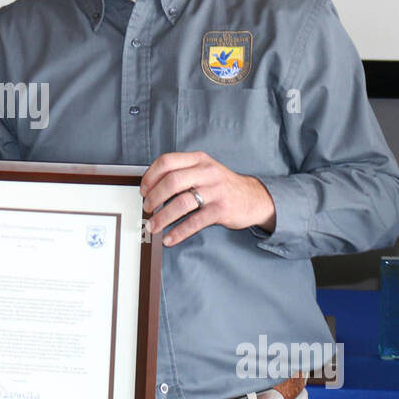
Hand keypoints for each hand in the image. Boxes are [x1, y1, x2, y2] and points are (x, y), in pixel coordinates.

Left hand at [140, 151, 275, 245]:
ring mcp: (215, 191)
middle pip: (171, 182)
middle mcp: (207, 172)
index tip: (143, 189)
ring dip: (163, 217)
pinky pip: (194, 222)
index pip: (167, 161)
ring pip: (181, 203)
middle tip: (147, 208)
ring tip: (153, 226)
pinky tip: (169, 239)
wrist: (254, 198)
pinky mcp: (221, 210)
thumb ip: (183, 174)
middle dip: (154, 197)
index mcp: (199, 160)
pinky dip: (178, 232)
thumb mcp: (204, 171)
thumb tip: (151, 189)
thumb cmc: (222, 186)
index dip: (150, 176)